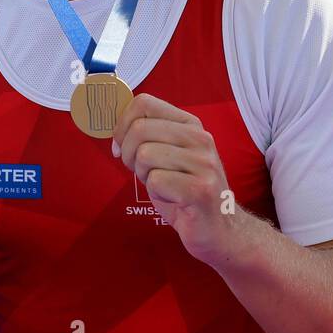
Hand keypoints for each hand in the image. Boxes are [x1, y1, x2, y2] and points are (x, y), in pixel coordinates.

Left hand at [112, 94, 244, 263]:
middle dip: (129, 154)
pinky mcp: (200, 189)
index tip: (122, 145)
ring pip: (145, 154)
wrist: (218, 228)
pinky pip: (156, 180)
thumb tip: (114, 127)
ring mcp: (203, 163)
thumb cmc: (185, 192)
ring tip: (163, 185)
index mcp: (190, 124)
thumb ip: (147, 137)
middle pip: (139, 129)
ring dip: (144, 175)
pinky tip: (173, 198)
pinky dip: (156, 193)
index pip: (144, 103)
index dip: (122, 124)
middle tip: (142, 171)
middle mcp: (200, 138)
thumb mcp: (168, 155)